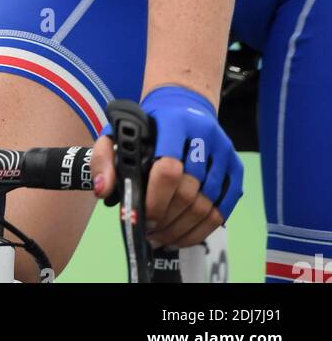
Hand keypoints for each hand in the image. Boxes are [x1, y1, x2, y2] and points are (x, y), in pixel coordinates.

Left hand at [90, 85, 242, 249]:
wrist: (184, 104)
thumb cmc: (149, 124)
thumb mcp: (119, 130)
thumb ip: (104, 157)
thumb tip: (103, 190)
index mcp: (174, 121)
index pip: (169, 167)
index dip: (155, 199)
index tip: (142, 215)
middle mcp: (204, 134)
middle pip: (188, 191)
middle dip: (167, 219)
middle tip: (149, 232)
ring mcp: (224, 152)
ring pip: (207, 206)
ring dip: (182, 230)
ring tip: (161, 237)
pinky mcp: (236, 168)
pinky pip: (223, 210)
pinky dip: (201, 230)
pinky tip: (182, 235)